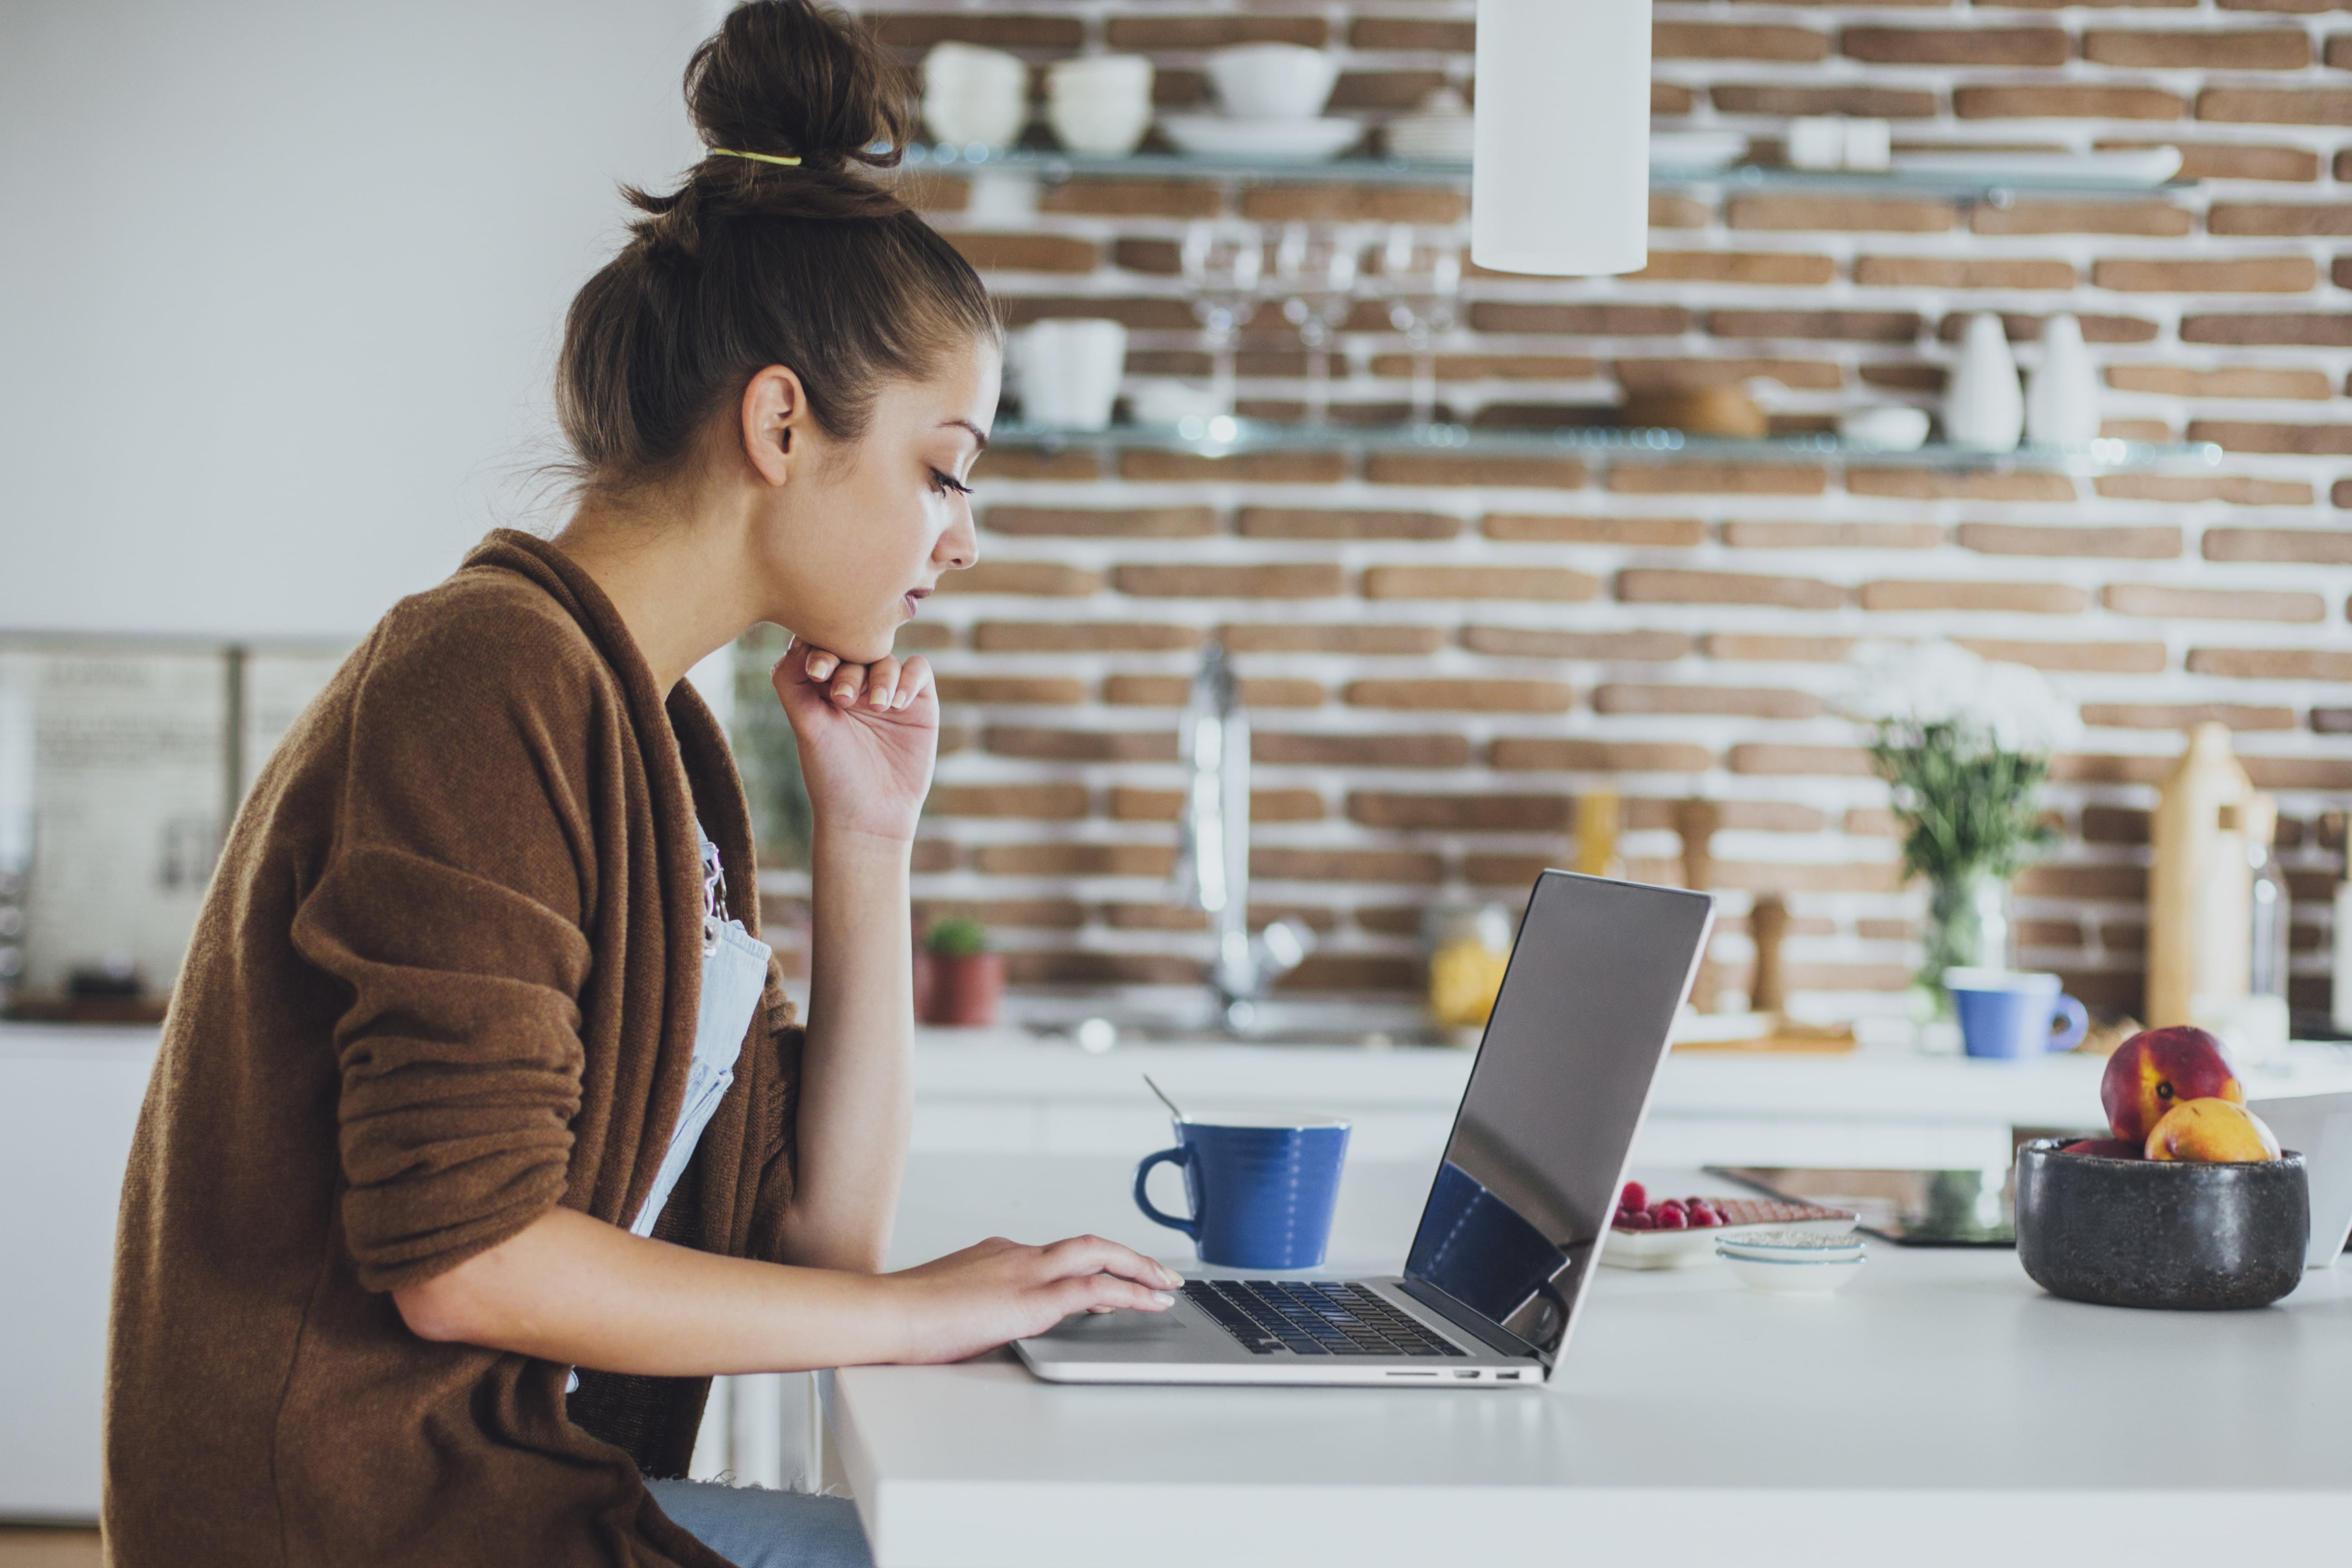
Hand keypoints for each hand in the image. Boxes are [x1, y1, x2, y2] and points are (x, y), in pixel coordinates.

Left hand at [771, 637, 937, 845]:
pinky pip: (918, 670)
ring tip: (878, 707)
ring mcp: (888, 691)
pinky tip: (896, 705)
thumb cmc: (831, 774)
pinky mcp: (919, 702)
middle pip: (855, 648)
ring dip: (880, 677)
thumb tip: (798, 640)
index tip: (817, 673)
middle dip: (849, 668)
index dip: (820, 648)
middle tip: (844, 699)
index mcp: (823, 686)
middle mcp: (855, 684)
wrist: (870, 817)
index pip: (821, 645)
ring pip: (886, 658)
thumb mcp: (805, 724)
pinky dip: (908, 680)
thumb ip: (792, 681)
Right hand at [881, 1235, 1183, 1363]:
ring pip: (1097, 1257)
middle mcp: (1016, 1255)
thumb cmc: (906, 1319)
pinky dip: (1126, 1292)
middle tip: (1160, 1273)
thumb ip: (982, 1310)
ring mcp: (1024, 1273)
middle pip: (1087, 1246)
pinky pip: (1091, 1290)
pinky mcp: (1028, 1300)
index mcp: (997, 1255)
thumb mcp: (953, 1307)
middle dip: (1129, 1258)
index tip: (1113, 1277)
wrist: (884, 1315)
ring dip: (1138, 1269)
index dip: (1093, 1266)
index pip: (1058, 1256)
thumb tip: (995, 1328)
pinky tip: (1147, 1302)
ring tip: (1166, 1286)